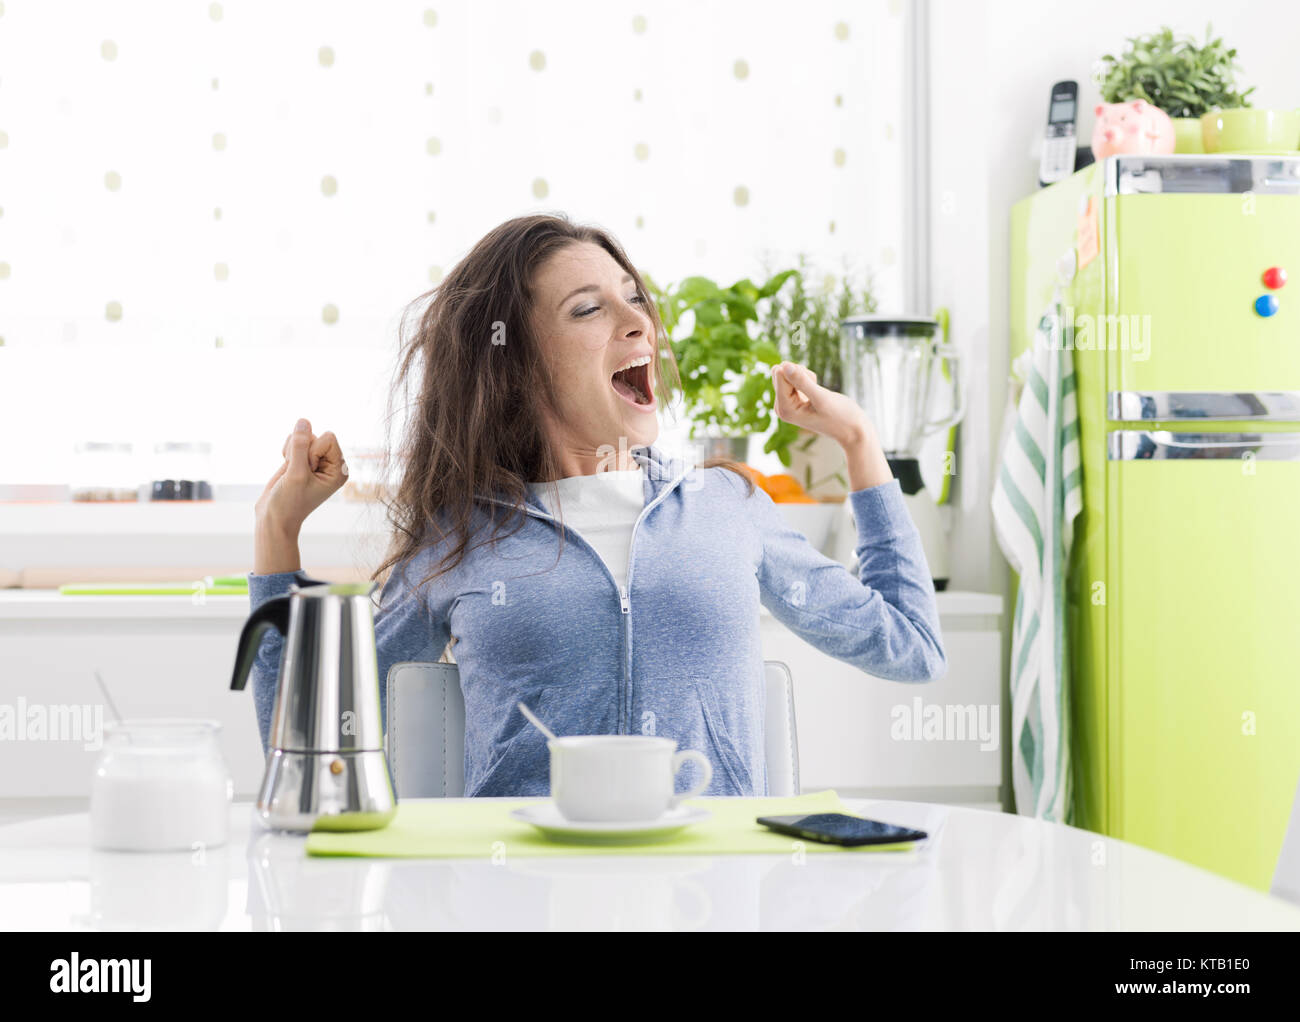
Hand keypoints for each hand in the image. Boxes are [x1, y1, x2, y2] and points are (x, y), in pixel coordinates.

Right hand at [254, 418, 348, 533]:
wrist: (274, 517)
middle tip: (298, 475)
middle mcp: (331, 464)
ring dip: (292, 452)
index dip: (312, 453)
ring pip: (303, 436)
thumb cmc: (289, 502)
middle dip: (301, 452)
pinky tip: (287, 468)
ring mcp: (316, 460)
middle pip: (315, 435)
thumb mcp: (296, 474)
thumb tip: (303, 421)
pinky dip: (286, 452)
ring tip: (292, 473)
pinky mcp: (302, 458)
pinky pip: (293, 439)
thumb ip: (299, 446)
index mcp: (339, 469)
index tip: (307, 473)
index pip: (328, 438)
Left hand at [771, 361, 870, 446]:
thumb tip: (783, 365)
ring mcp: (787, 404)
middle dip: (800, 374)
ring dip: (806, 377)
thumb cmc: (840, 416)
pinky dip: (808, 380)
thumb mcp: (822, 398)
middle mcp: (782, 408)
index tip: (811, 381)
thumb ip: (802, 382)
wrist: (852, 429)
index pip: (779, 375)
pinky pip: (795, 378)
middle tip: (816, 388)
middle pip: (781, 374)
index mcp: (784, 409)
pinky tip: (817, 393)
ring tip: (819, 393)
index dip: (797, 372)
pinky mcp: (795, 399)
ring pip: (788, 374)